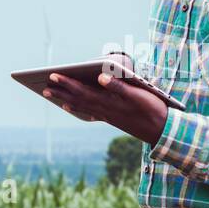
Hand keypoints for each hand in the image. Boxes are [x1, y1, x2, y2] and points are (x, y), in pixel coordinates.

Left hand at [41, 66, 168, 145]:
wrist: (164, 132)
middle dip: (61, 91)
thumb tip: (101, 77)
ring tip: (51, 94)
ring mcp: (108, 116)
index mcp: (110, 102)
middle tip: (44, 85)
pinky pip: (89, 112)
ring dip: (65, 99)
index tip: (53, 75)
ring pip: (81, 106)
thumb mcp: (139, 95)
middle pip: (78, 99)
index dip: (68, 83)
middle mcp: (105, 110)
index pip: (83, 90)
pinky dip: (77, 108)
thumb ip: (120, 87)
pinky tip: (70, 106)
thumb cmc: (154, 110)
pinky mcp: (112, 119)